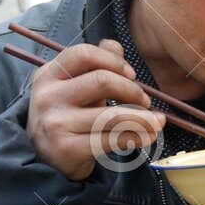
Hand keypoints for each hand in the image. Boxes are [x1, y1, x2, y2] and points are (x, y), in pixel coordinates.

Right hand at [25, 39, 157, 180]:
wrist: (47, 158)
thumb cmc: (67, 116)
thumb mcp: (74, 86)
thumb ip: (94, 64)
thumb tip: (115, 45)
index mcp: (49, 74)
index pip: (83, 54)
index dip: (113, 61)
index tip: (132, 75)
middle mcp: (48, 96)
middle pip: (101, 81)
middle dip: (132, 90)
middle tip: (145, 101)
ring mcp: (56, 123)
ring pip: (111, 115)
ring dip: (143, 117)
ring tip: (157, 121)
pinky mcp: (67, 148)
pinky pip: (112, 140)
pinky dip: (137, 137)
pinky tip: (149, 136)